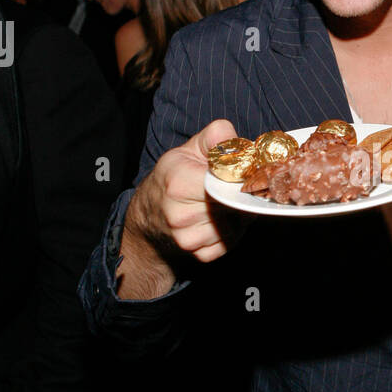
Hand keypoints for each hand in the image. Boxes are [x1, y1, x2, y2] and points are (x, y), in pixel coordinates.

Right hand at [120, 121, 250, 296]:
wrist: (150, 214)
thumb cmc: (172, 177)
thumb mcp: (189, 149)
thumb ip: (217, 137)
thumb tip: (242, 143)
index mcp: (179, 184)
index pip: (226, 182)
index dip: (238, 177)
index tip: (241, 173)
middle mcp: (181, 215)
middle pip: (233, 204)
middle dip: (239, 195)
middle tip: (234, 187)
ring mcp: (190, 238)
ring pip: (236, 225)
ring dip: (238, 215)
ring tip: (223, 203)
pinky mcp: (201, 254)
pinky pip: (230, 242)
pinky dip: (232, 231)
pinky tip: (220, 220)